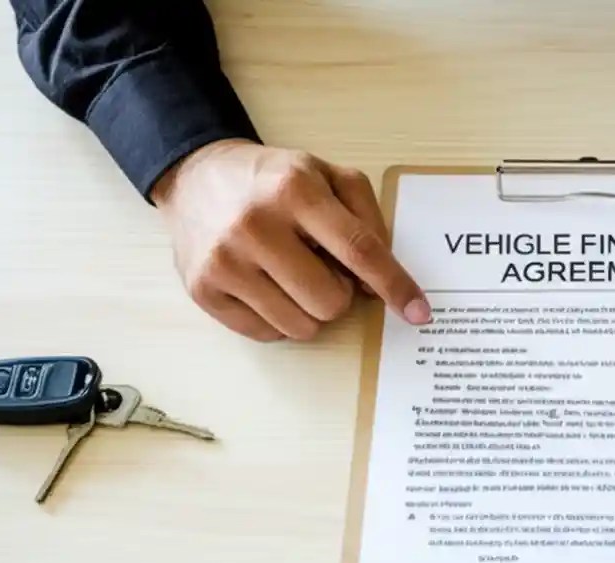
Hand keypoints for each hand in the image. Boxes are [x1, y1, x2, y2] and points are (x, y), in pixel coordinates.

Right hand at [151, 139, 430, 340]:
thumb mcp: (328, 176)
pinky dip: (277, 318)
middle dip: (338, 292)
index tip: (419, 312)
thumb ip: (366, 220)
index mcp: (296, 191)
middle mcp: (256, 226)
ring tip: (290, 274)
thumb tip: (375, 282)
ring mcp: (225, 261)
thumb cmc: (273, 181)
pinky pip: (266, 334)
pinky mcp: (203, 291)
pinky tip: (264, 284)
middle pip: (331, 301)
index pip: (358, 250)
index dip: (394, 285)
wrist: (195, 178)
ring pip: (301, 326)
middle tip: (319, 266)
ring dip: (308, 309)